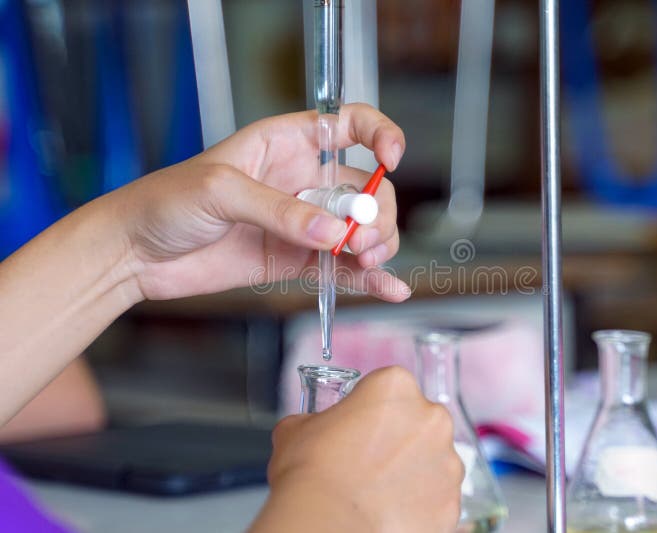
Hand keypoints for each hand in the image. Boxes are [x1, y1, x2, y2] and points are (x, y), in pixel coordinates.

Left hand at [116, 104, 408, 301]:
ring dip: (377, 244)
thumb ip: (279, 210)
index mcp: (285, 143)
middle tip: (362, 238)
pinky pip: (342, 269)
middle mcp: (303, 181)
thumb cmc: (165, 202)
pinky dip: (369, 280)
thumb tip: (331, 232)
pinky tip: (391, 289)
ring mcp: (303, 224)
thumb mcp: (219, 191)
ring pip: (362, 229)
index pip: (348, 125)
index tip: (391, 159)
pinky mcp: (296, 262)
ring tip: (365, 260)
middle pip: (366, 188)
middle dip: (377, 211)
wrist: (135, 255)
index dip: (379, 134)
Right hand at [253, 367, 462, 532]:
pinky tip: (390, 511)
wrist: (327, 525)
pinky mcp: (452, 502)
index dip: (372, 409)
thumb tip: (313, 427)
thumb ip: (317, 419)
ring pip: (433, 460)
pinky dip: (420, 504)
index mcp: (395, 386)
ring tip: (378, 491)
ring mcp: (447, 462)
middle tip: (369, 461)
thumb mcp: (297, 428)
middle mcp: (431, 417)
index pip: (389, 388)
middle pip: (419, 421)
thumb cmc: (311, 474)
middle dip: (399, 438)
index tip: (360, 426)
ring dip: (413, 471)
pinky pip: (438, 497)